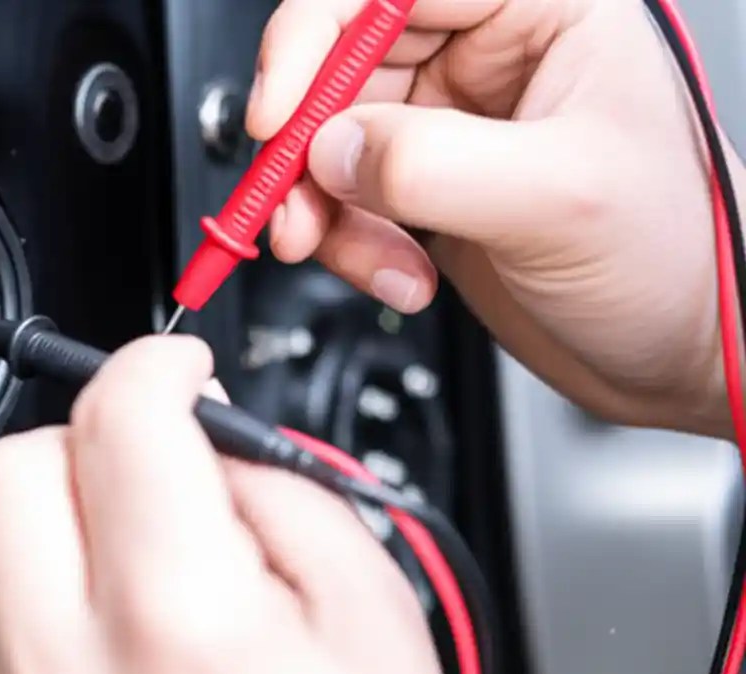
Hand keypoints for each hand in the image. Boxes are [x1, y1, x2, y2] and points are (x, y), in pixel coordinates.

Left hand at [0, 337, 451, 673]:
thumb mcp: (379, 634)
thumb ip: (291, 506)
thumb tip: (218, 444)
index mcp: (184, 624)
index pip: (122, 416)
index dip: (156, 364)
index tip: (177, 371)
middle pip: (12, 469)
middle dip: (87, 439)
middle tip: (153, 467)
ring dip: (31, 520)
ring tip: (112, 550)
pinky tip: (67, 619)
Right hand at [251, 0, 731, 436]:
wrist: (678, 352)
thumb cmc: (677, 257)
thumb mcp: (557, 199)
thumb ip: (433, 165)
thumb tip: (331, 148)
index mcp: (539, 8)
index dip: (315, 37)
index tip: (282, 113)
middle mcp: (488, 53)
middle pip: (340, 64)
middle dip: (304, 145)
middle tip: (289, 205)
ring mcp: (451, 124)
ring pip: (330, 139)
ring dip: (321, 207)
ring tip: (349, 255)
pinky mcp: (426, 187)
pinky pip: (344, 198)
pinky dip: (347, 243)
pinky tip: (398, 275)